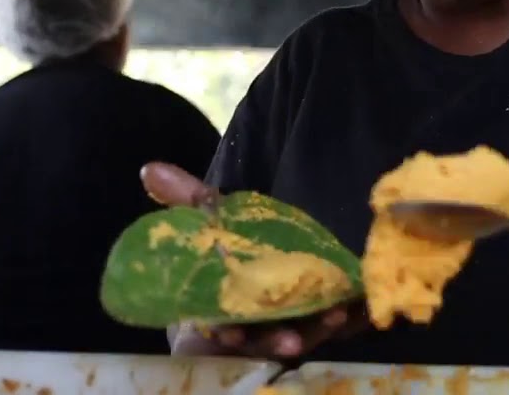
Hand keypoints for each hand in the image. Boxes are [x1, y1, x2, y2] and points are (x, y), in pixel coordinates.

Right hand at [140, 162, 368, 358]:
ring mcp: (285, 327)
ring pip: (298, 336)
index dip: (225, 335)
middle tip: (291, 340)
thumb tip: (151, 168)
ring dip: (315, 331)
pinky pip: (332, 327)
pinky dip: (345, 321)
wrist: (264, 254)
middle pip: (260, 341)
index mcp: (216, 312)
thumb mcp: (212, 220)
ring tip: (333, 317)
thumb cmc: (228, 248)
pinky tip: (358, 310)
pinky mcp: (317, 322)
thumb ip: (188, 200)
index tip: (231, 336)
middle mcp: (250, 327)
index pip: (218, 330)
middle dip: (273, 340)